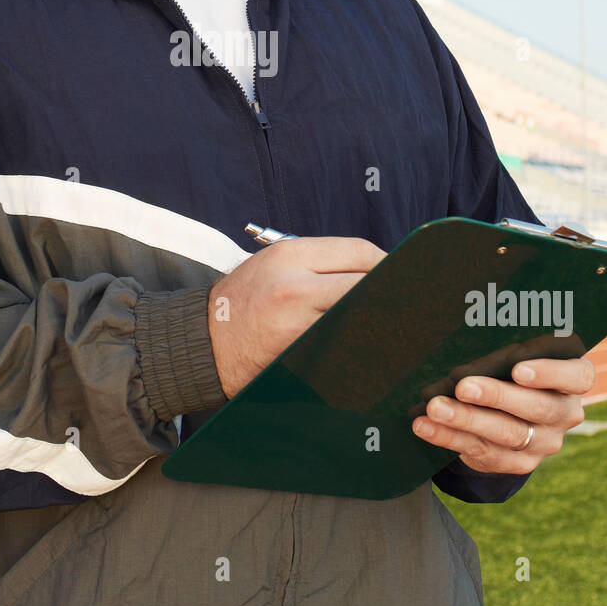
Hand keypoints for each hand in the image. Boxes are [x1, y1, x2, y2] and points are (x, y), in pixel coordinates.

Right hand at [208, 236, 386, 398]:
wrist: (202, 341)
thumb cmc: (242, 302)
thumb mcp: (273, 265)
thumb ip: (318, 263)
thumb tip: (372, 269)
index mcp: (290, 255)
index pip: (359, 251)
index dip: (386, 263)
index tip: (398, 273)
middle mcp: (295, 285)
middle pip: (366, 283)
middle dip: (389, 293)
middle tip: (403, 302)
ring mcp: (298, 322)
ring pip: (360, 316)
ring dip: (378, 320)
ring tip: (389, 323)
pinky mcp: (300, 354)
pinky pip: (343, 345)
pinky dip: (359, 344)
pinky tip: (365, 345)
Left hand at [411, 356, 595, 473]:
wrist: (517, 414)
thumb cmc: (514, 368)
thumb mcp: (520, 355)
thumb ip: (507, 352)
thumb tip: (466, 338)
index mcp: (574, 380)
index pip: (577, 376)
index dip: (550, 373)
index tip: (518, 369)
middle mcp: (565, 414)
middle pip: (536, 407)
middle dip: (496, 396)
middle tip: (463, 386)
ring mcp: (544, 442)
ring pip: (506, 433)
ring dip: (466, 419)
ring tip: (435, 408)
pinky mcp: (519, 463)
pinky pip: (482, 451)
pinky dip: (449, 437)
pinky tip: (426, 426)